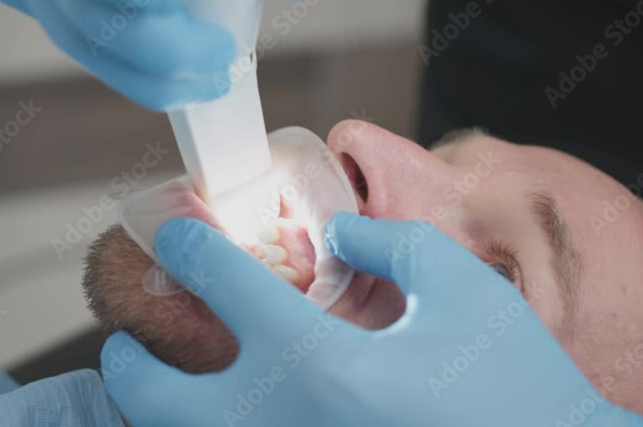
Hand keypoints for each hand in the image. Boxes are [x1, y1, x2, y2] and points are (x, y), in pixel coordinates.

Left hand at [100, 214, 642, 426]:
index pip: (221, 283)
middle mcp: (282, 423)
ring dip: (156, 414)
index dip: (188, 245)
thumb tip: (337, 235)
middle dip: (128, 363)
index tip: (176, 234)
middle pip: (153, 396)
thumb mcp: (462, 290)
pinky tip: (229, 418)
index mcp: (318, 361)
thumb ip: (388, 243)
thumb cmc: (515, 388)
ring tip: (160, 393)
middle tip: (127, 345)